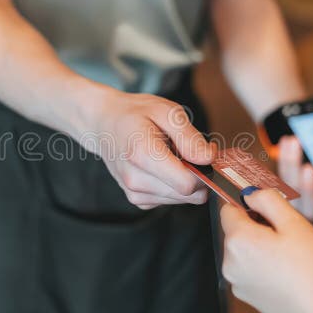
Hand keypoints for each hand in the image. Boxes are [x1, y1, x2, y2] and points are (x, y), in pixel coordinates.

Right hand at [84, 90, 214, 208]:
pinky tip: (161, 166)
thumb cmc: (135, 115)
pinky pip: (171, 200)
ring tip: (169, 156)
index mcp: (142, 155)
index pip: (188, 184)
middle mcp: (135, 180)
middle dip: (196, 174)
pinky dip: (173, 185)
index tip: (202, 151)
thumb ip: (189, 137)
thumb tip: (208, 158)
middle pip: (188, 195)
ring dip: (183, 179)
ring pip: (182, 199)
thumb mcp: (166, 111)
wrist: (104, 124)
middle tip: (185, 150)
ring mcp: (135, 193)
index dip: (204, 169)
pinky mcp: (138, 200)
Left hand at [221, 190, 312, 312]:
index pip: (228, 208)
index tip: (269, 205)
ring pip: (244, 249)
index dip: (249, 203)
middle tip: (289, 232)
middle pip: (237, 229)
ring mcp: (236, 281)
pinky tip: (288, 270)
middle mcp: (229, 262)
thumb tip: (250, 192)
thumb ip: (268, 200)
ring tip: (291, 253)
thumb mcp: (294, 223)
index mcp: (238, 240)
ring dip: (262, 244)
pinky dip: (264, 263)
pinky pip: (250, 268)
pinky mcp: (247, 295)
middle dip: (258, 224)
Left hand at [276, 136, 312, 250]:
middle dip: (310, 188)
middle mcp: (311, 206)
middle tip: (311, 168)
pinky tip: (285, 142)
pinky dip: (282, 156)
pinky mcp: (276, 184)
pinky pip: (277, 174)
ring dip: (291, 164)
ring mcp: (292, 197)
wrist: (303, 136)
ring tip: (295, 142)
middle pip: (309, 206)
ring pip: (290, 188)